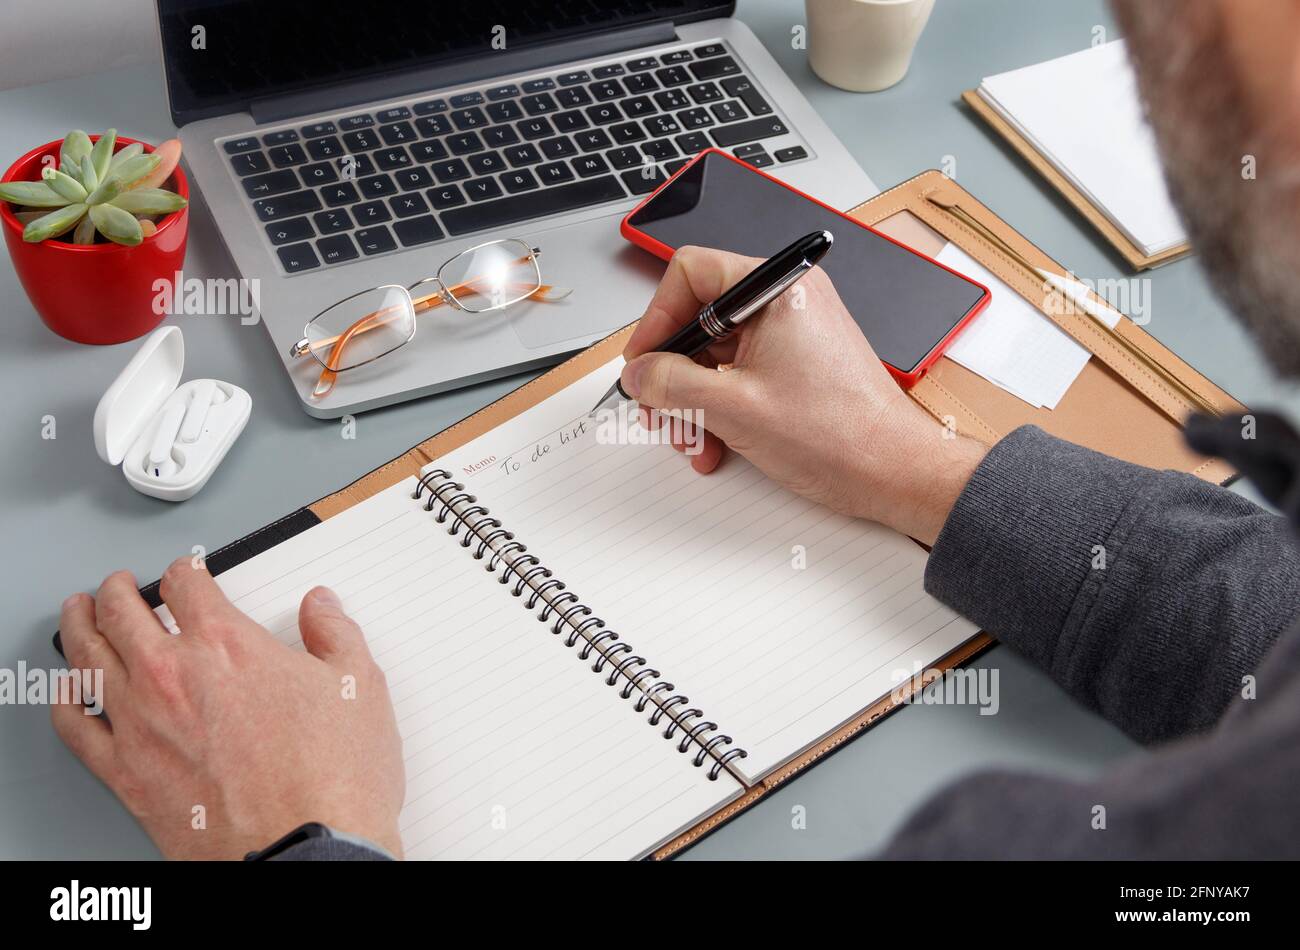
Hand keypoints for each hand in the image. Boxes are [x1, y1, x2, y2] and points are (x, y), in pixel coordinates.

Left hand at [52, 559, 404, 859]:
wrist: (307, 849)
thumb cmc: (335, 776)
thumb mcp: (359, 686)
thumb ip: (336, 633)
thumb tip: (321, 606)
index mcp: (228, 645)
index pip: (188, 584)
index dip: (186, 570)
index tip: (187, 573)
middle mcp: (173, 676)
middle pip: (122, 611)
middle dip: (118, 590)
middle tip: (120, 585)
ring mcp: (142, 724)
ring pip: (88, 657)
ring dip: (81, 626)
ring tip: (80, 614)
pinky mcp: (126, 774)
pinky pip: (75, 726)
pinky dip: (65, 700)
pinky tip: (69, 691)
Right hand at [621, 246, 987, 544]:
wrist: (895, 471)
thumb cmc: (841, 435)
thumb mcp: (733, 408)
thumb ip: (671, 383)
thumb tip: (638, 374)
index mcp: (778, 290)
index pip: (691, 274)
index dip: (656, 320)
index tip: (644, 363)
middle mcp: (787, 301)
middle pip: (700, 319)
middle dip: (674, 372)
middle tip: (659, 408)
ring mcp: (793, 333)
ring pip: (716, 355)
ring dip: (694, 401)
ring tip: (693, 438)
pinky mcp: (797, 364)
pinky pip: (740, 374)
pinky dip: (720, 408)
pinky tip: (717, 444)